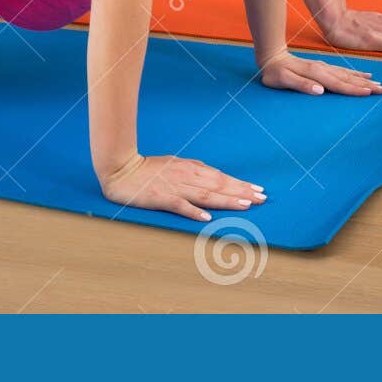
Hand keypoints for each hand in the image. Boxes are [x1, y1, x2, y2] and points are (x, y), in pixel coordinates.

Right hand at [99, 154, 265, 222]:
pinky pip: (180, 205)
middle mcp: (186, 176)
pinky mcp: (160, 197)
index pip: (220, 177)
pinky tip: (207, 217)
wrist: (120, 169)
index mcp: (190, 168)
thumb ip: (193, 170)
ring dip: (226, 200)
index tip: (258, 191)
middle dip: (241, 192)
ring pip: (205, 194)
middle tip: (261, 198)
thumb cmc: (147, 169)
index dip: (240, 184)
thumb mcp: (174, 164)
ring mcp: (174, 187)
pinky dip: (193, 210)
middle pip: (218, 185)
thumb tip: (213, 176)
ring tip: (245, 205)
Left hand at [259, 50, 381, 95]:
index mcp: (316, 74)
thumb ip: (301, 85)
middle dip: (366, 85)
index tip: (369, 93)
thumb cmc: (275, 73)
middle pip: (348, 79)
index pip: (338, 84)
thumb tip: (319, 91)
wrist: (271, 57)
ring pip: (348, 74)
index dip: (354, 89)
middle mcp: (323, 69)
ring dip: (363, 79)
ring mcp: (324, 67)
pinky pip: (343, 70)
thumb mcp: (283, 80)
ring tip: (378, 83)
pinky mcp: (323, 67)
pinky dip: (355, 73)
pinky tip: (364, 74)